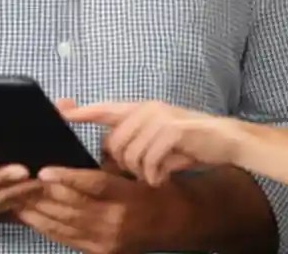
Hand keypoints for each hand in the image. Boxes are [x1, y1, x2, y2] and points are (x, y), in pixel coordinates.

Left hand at [15, 164, 181, 253]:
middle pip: (72, 207)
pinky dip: (46, 227)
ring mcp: (108, 241)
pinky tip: (29, 217)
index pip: (95, 185)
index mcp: (129, 195)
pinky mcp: (101, 253)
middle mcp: (117, 221)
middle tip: (17, 180)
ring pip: (65, 225)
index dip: (68, 178)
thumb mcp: (136, 167)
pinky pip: (67, 239)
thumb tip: (70, 135)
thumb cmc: (154, 186)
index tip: (44, 170)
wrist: (179, 222)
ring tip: (14, 198)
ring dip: (37, 212)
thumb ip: (105, 157)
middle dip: (41, 195)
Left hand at [63, 101, 247, 185]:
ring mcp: (160, 118)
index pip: (104, 109)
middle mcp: (147, 109)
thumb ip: (135, 142)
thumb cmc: (191, 143)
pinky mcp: (173, 130)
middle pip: (113, 144)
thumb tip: (110, 156)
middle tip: (144, 174)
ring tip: (157, 176)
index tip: (60, 110)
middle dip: (124, 166)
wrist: (227, 138)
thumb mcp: (159, 139)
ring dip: (141, 173)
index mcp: (141, 109)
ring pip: (130, 156)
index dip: (81, 112)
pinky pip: (149, 161)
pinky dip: (155, 176)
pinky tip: (164, 178)